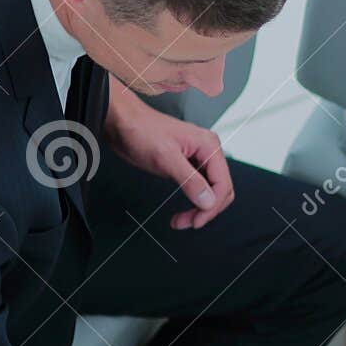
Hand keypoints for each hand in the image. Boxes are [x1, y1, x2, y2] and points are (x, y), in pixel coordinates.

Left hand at [104, 81, 233, 229]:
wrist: (122, 123)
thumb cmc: (141, 130)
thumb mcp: (165, 157)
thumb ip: (190, 180)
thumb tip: (208, 201)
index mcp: (209, 146)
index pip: (223, 184)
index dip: (212, 206)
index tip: (196, 220)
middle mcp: (207, 152)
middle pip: (221, 190)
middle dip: (207, 210)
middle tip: (188, 223)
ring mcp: (198, 160)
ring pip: (211, 192)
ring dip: (200, 209)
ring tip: (181, 220)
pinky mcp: (186, 166)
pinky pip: (199, 188)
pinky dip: (193, 202)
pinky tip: (182, 210)